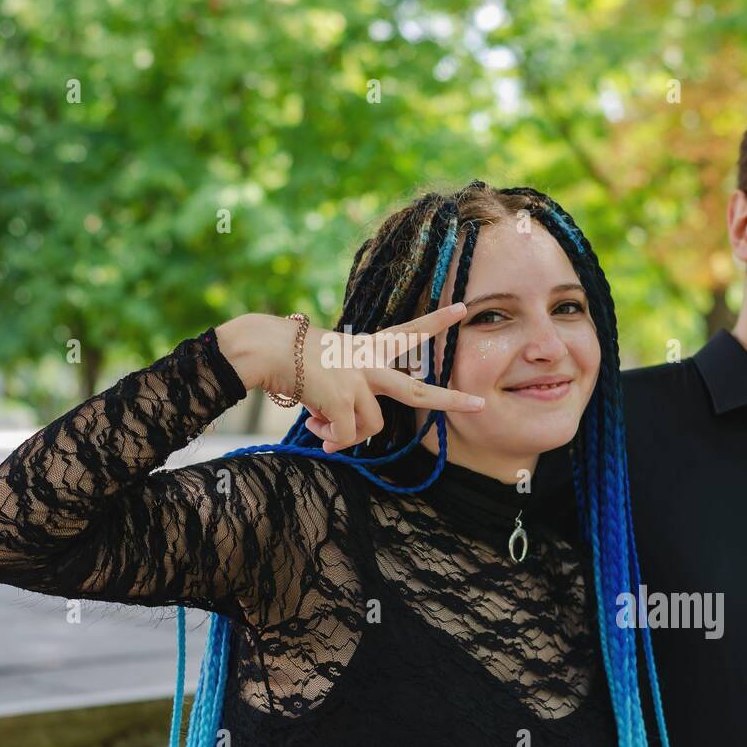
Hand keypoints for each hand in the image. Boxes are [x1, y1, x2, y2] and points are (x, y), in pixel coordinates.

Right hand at [218, 303, 484, 453]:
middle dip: (450, 399)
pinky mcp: (344, 401)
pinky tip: (314, 425)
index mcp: (367, 348)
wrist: (267, 349)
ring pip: (373, 427)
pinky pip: (346, 435)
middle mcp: (369, 363)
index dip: (436, 322)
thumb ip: (346, 395)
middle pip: (417, 390)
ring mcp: (359, 382)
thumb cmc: (291, 358)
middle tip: (479, 404)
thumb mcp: (329, 367)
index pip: (408, 332)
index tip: (461, 308)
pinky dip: (331, 438)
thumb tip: (340, 433)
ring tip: (323, 426)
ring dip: (347, 433)